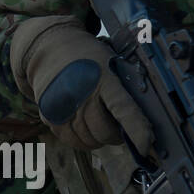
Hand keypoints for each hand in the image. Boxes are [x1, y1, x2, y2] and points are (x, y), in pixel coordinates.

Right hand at [11, 16, 153, 153]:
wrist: (48, 46)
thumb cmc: (86, 55)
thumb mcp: (109, 61)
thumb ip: (123, 87)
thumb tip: (142, 118)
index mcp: (102, 77)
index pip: (124, 109)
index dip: (137, 131)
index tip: (145, 147)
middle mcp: (80, 93)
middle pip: (104, 132)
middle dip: (116, 135)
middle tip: (118, 128)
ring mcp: (62, 106)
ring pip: (89, 140)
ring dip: (99, 139)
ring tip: (100, 126)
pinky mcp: (48, 115)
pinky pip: (71, 140)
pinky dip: (81, 139)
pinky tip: (84, 128)